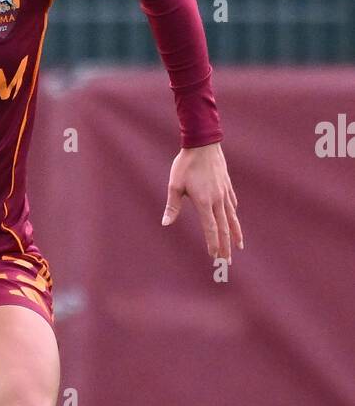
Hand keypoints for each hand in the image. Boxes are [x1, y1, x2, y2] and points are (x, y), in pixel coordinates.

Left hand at [162, 142, 242, 261]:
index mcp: (204, 202)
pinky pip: (232, 203)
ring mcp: (225, 192)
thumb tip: (165, 223)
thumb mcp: (175, 185)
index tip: (214, 257)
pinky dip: (233, 214)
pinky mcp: (227, 185)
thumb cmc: (186, 164)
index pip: (210, 229)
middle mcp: (218, 200)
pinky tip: (234, 218)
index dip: (212, 244)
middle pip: (224, 228)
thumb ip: (172, 206)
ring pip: (232, 217)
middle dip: (225, 247)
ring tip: (239, 246)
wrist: (203, 143)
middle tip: (227, 262)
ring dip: (235, 233)